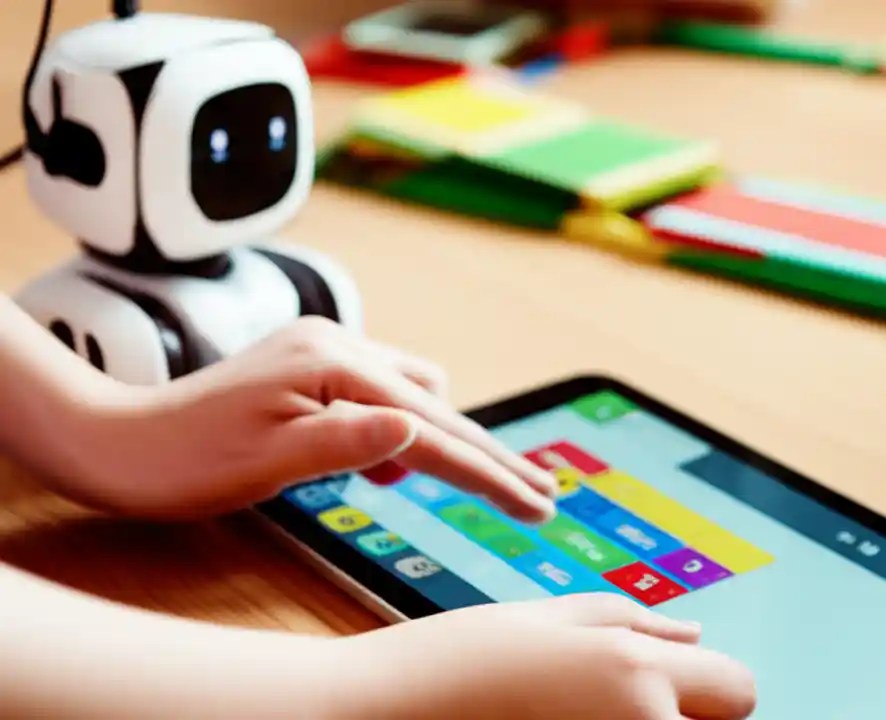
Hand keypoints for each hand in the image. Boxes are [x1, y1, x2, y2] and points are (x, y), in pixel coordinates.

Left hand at [55, 317, 556, 519]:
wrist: (119, 439)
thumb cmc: (183, 460)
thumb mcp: (263, 461)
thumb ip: (344, 443)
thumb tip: (416, 429)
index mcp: (331, 366)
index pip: (429, 429)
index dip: (487, 471)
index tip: (536, 502)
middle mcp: (338, 345)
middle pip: (438, 407)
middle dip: (491, 455)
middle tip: (545, 494)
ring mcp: (326, 351)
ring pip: (418, 392)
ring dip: (447, 438)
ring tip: (482, 483)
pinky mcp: (315, 366)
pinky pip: (385, 391)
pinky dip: (405, 427)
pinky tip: (393, 461)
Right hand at [329, 594, 756, 719]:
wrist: (379, 714)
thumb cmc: (457, 659)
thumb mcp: (546, 618)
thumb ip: (632, 624)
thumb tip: (695, 634)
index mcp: (635, 673)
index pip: (740, 691)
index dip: (712, 688)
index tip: (676, 691)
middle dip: (686, 717)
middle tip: (612, 707)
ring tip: (576, 717)